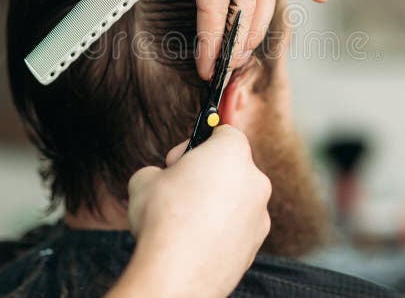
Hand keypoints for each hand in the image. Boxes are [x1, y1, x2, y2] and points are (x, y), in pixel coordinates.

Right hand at [111, 126, 270, 297]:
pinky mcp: (256, 245)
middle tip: (179, 189)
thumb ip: (160, 171)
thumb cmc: (162, 217)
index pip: (224, 133)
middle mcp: (255, 180)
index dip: (198, 143)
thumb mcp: (145, 179)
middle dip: (207, 175)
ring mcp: (260, 215)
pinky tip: (195, 241)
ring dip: (216, 205)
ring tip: (184, 221)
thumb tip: (159, 179)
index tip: (178, 159)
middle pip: (232, 167)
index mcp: (232, 152)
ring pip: (237, 200)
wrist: (177, 272)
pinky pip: (237, 229)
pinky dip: (221, 231)